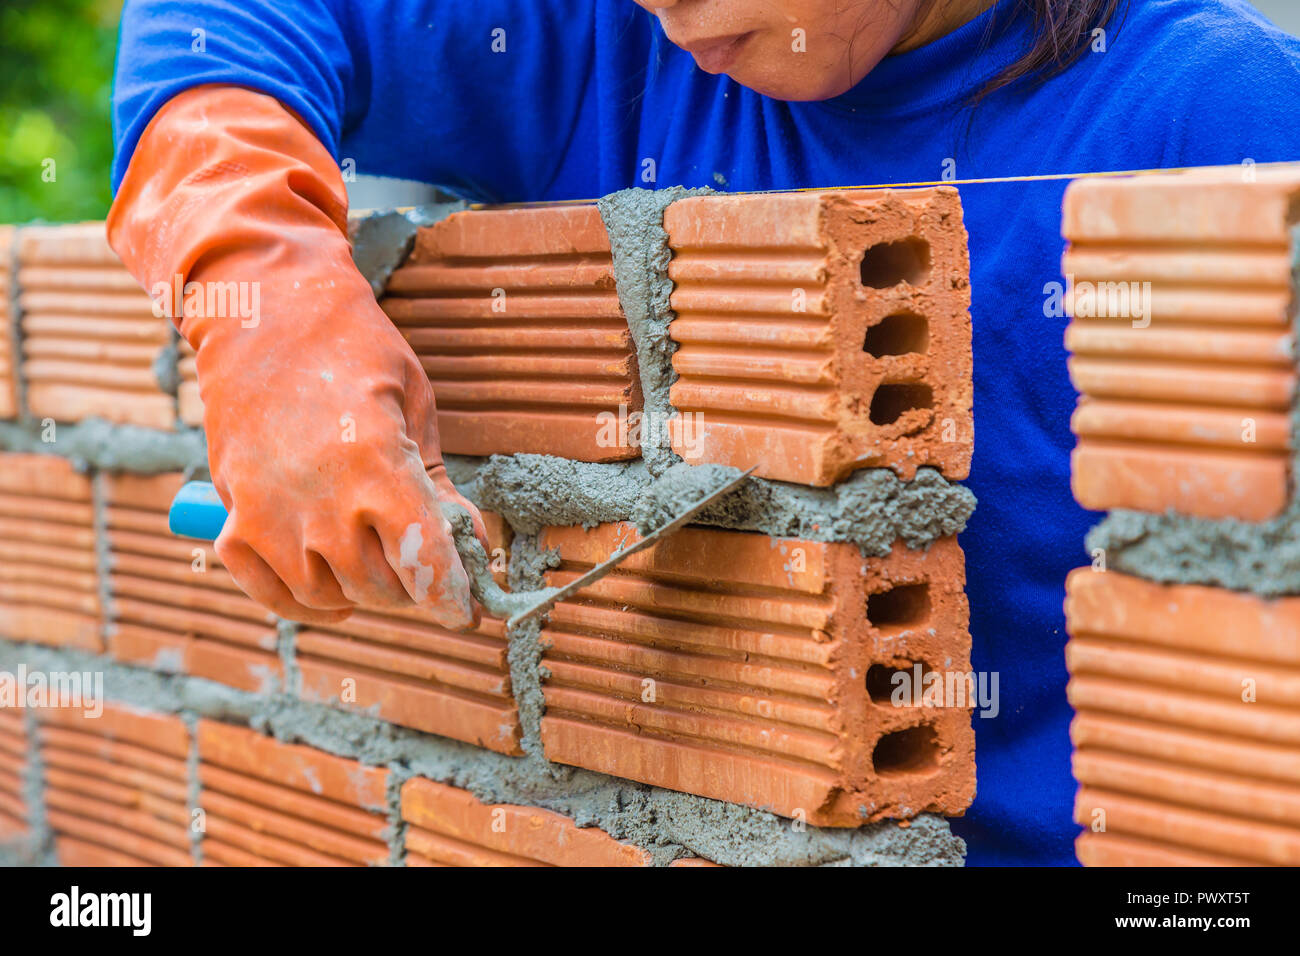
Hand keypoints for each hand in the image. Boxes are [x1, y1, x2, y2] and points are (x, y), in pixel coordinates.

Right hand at [108, 85, 486, 626]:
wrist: (265, 314)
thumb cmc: (353, 353)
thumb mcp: (416, 408)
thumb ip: (439, 487)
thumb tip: (471, 547)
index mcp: (375, 466)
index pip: (424, 563)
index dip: (451, 597)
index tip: (466, 612)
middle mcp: (319, 501)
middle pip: (382, 587)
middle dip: (413, 587)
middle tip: (424, 565)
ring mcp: (270, 515)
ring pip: (331, 597)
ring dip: (364, 593)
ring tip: (380, 563)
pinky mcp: (234, 517)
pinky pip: (273, 592)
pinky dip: (305, 601)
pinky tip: (331, 585)